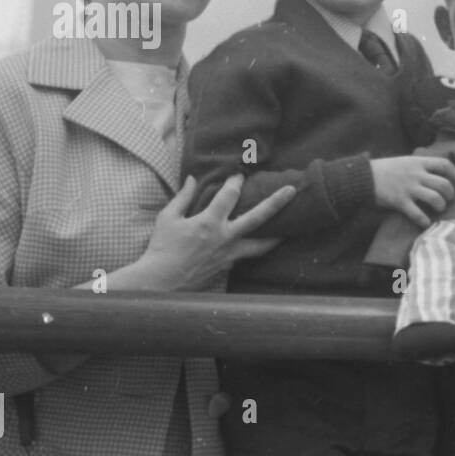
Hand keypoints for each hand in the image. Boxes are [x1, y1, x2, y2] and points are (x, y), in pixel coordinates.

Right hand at [132, 174, 296, 290]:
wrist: (161, 281)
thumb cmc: (161, 248)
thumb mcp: (168, 218)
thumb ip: (183, 197)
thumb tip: (193, 179)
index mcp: (208, 222)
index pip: (229, 195)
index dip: (235, 181)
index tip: (239, 174)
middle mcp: (225, 237)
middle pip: (258, 217)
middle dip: (276, 202)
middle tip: (292, 190)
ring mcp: (230, 254)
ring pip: (262, 245)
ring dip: (278, 235)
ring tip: (293, 228)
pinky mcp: (229, 266)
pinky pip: (249, 255)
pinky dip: (259, 248)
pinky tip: (265, 243)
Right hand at [372, 155, 454, 226]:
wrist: (363, 177)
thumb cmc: (385, 169)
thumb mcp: (404, 161)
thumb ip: (419, 166)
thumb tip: (436, 173)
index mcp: (418, 162)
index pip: (444, 164)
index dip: (453, 173)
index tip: (453, 179)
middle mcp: (416, 175)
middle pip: (444, 184)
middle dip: (450, 194)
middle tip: (447, 198)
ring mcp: (408, 188)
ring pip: (435, 198)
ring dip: (441, 205)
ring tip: (439, 208)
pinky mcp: (400, 202)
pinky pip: (417, 214)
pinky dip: (424, 220)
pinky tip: (426, 223)